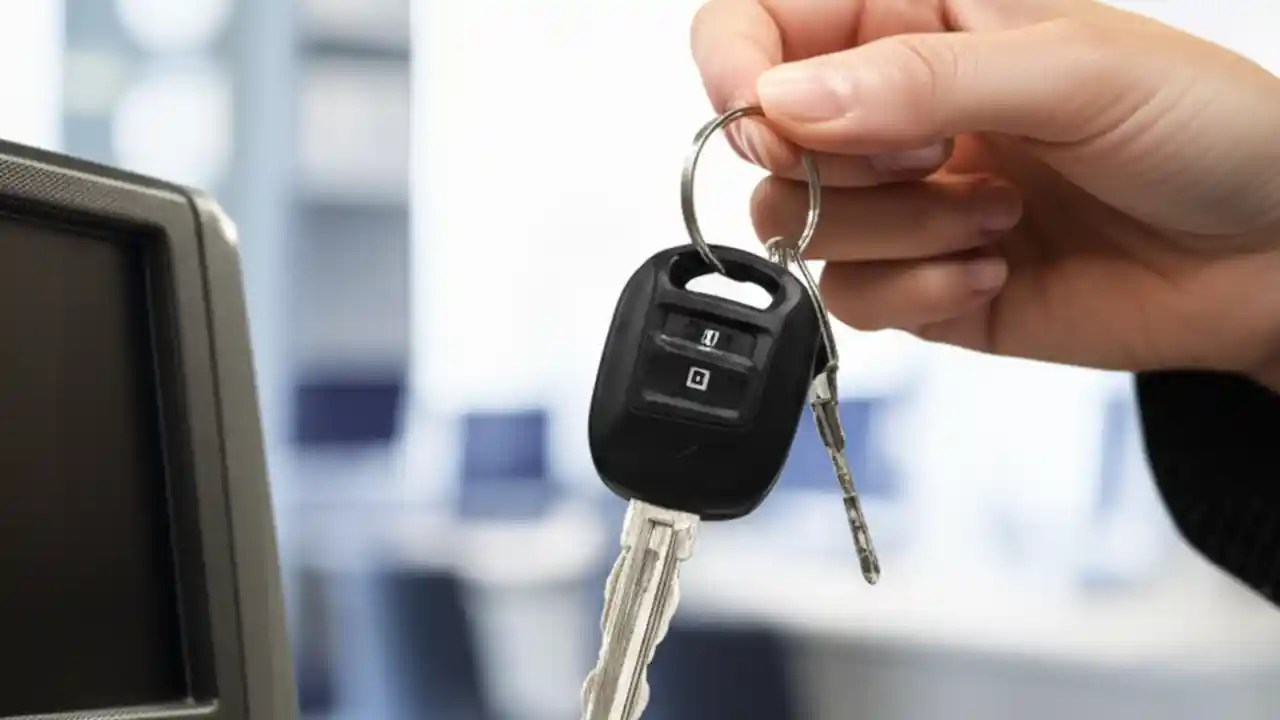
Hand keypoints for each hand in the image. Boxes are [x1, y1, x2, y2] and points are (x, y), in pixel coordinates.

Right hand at [692, 0, 1279, 389]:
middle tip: (938, 159)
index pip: (764, 21)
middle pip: (767, 141)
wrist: (1270, 260)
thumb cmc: (1205, 128)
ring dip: (898, 233)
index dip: (735, 64)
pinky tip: (993, 267)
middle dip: (844, 167)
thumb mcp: (1073, 71)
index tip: (759, 116)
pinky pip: (849, 299)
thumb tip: (783, 100)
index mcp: (918, 17)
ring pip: (799, 226)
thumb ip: (918, 81)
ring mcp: (899, 201)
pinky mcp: (915, 281)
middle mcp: (892, 109)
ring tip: (998, 215)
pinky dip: (917, 293)